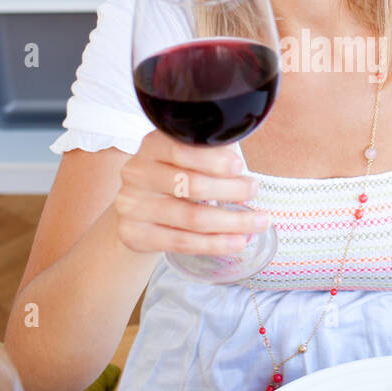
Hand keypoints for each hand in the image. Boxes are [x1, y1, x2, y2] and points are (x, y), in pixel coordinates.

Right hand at [113, 129, 267, 256]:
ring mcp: (133, 205)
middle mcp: (137, 173)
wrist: (137, 209)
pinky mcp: (135, 234)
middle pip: (190, 184)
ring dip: (231, 222)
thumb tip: (242, 154)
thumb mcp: (185, 156)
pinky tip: (237, 241)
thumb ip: (210, 151)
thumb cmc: (173, 177)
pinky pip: (182, 241)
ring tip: (258, 222)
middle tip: (253, 191)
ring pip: (191, 217)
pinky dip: (215, 244)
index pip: (180, 149)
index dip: (212, 159)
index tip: (239, 166)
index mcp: (151, 146)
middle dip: (230, 189)